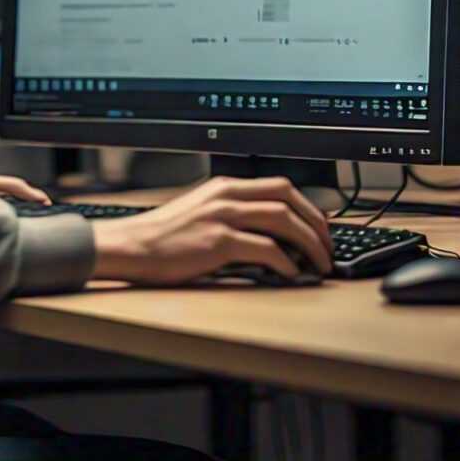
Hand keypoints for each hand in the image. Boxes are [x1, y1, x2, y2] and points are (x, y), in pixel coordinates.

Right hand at [91, 175, 332, 283]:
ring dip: (309, 243)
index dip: (307, 206)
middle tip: (327, 246)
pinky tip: (290, 274)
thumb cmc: (162, 235)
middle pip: (288, 198)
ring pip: (284, 220)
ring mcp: (223, 216)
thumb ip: (229, 212)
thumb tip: (264, 230)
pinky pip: (266, 249)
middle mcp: (226, 196)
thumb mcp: (198, 210)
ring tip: (319, 263)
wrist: (132, 245)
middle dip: (316, 222)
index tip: (319, 226)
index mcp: (224, 186)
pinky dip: (286, 263)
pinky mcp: (218, 241)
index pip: (280, 186)